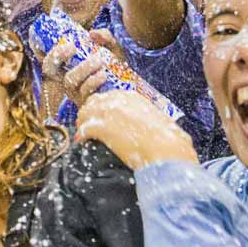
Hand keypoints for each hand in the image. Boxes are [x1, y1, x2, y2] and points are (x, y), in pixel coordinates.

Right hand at [45, 30, 129, 104]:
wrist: (130, 88)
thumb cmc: (116, 67)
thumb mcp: (112, 48)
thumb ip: (104, 37)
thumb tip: (92, 34)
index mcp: (67, 64)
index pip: (47, 55)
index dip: (41, 48)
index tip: (57, 37)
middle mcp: (66, 78)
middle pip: (49, 69)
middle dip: (57, 55)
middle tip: (72, 46)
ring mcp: (74, 91)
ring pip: (69, 80)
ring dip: (82, 68)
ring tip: (99, 60)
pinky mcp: (85, 102)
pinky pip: (83, 91)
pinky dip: (92, 81)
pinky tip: (103, 75)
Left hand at [75, 87, 195, 170]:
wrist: (165, 150)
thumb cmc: (166, 139)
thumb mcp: (157, 119)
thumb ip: (145, 117)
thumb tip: (143, 126)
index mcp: (132, 96)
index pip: (109, 97)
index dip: (102, 108)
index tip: (101, 117)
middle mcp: (118, 100)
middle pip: (94, 101)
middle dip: (90, 113)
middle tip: (87, 125)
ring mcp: (108, 112)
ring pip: (86, 113)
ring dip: (83, 122)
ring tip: (82, 134)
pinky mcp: (101, 126)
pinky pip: (84, 128)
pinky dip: (81, 135)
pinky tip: (81, 141)